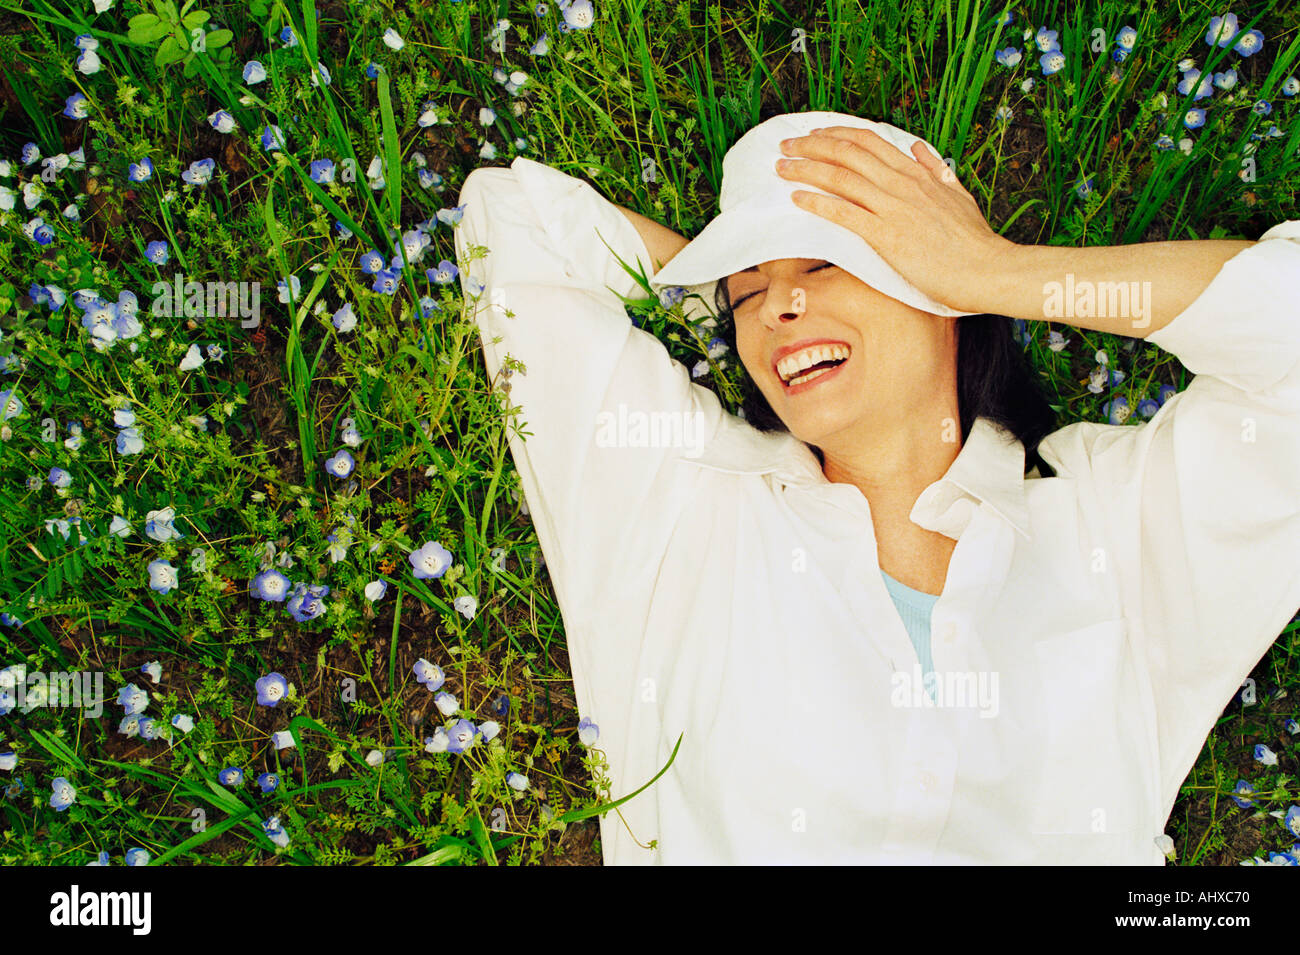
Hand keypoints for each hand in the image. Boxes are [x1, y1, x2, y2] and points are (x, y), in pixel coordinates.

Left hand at [776, 126, 1014, 313]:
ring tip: (781, 168)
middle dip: (811, 146)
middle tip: (785, 145)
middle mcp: (902, 183)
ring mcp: (893, 208)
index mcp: (916, 172)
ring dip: (806, 169)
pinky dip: (817, 203)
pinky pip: (844, 213)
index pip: (868, 141)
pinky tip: (797, 199)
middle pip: (847, 153)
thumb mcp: (958, 195)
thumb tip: (921, 149)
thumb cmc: (974, 240)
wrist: (986, 269)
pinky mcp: (886, 236)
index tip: (814, 135)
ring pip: (840, 178)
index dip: (836, 134)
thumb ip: (937, 170)